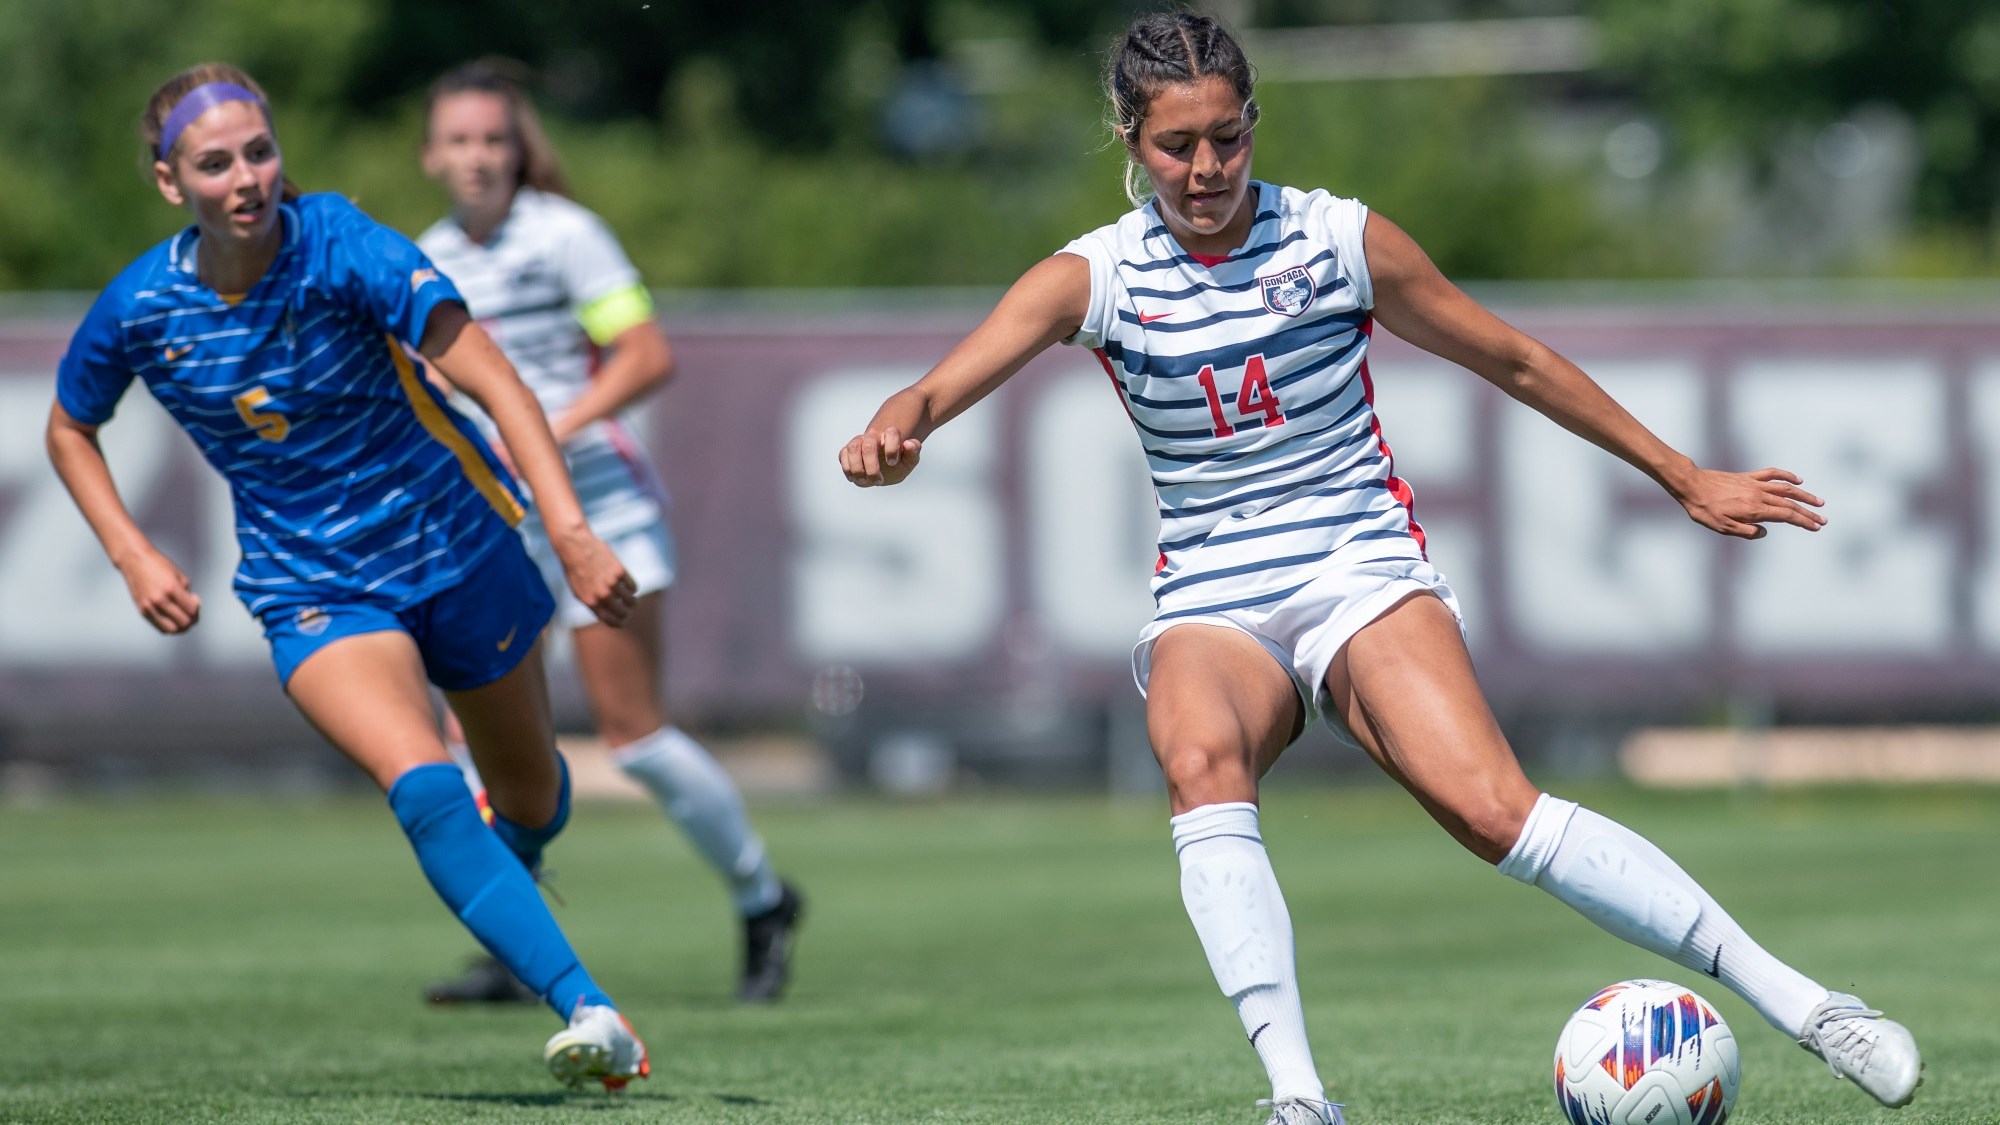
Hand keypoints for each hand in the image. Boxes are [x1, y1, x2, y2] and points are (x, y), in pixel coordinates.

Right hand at [119, 547, 200, 632]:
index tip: (194, 599)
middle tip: (191, 611)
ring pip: (171, 629)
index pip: (192, 610)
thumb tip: (193, 609)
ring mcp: (149, 607)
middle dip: (192, 619)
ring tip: (183, 617)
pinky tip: (172, 617)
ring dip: (181, 626)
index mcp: (171, 589)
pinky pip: (160, 627)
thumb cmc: (158, 565)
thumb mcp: (179, 576)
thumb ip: (187, 593)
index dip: (197, 607)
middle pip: (183, 623)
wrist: (134, 560)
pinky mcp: (142, 610)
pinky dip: (169, 625)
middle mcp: (159, 600)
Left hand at [555, 531, 637, 626]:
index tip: (623, 620)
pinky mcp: (620, 571)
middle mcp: (602, 595)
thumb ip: (592, 604)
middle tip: (628, 609)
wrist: (575, 547)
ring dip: (632, 602)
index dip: (619, 623)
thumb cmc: (575, 569)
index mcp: (591, 602)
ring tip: (631, 598)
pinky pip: (632, 586)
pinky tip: (626, 584)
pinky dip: (631, 588)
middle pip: (624, 612)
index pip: (611, 621)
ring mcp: (612, 583)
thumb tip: (607, 613)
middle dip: (627, 613)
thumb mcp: (578, 592)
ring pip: (632, 601)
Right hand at [838, 427, 922, 486]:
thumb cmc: (898, 463)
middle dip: (872, 466)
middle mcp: (873, 437)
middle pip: (869, 445)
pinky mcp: (848, 451)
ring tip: (864, 481)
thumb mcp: (910, 461)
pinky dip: (847, 468)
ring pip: (853, 448)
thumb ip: (913, 452)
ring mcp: (859, 442)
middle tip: (879, 481)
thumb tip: (908, 444)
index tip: (892, 463)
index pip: (892, 432)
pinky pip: (843, 455)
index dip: (892, 448)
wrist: (884, 466)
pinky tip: (855, 478)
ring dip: (857, 468)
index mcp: (890, 436)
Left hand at [1675, 466, 1825, 539]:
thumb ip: (1746, 532)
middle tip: (1823, 520)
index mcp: (1754, 510)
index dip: (1803, 522)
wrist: (1691, 485)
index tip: (1817, 527)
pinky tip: (1798, 479)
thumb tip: (1764, 532)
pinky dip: (1787, 475)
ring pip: (1786, 488)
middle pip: (1790, 504)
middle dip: (1809, 513)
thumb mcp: (1722, 528)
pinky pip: (1772, 473)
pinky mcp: (1748, 476)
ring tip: (1819, 502)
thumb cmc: (1704, 509)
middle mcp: (1758, 495)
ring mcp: (1754, 484)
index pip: (1786, 516)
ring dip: (1804, 495)